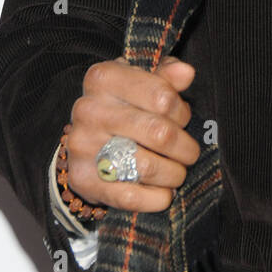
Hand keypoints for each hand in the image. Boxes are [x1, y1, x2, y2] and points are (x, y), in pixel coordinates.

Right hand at [64, 56, 199, 211]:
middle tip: (190, 153)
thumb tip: (186, 73)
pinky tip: (164, 193)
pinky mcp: (82, 179)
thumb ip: (167, 74)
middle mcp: (88, 109)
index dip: (182, 112)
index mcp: (105, 78)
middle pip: (159, 133)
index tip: (183, 119)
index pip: (162, 97)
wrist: (85, 138)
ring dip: (173, 174)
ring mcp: (82, 145)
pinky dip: (155, 198)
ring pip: (146, 166)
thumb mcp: (143, 80)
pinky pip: (128, 196)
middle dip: (184, 148)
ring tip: (178, 172)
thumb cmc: (125, 104)